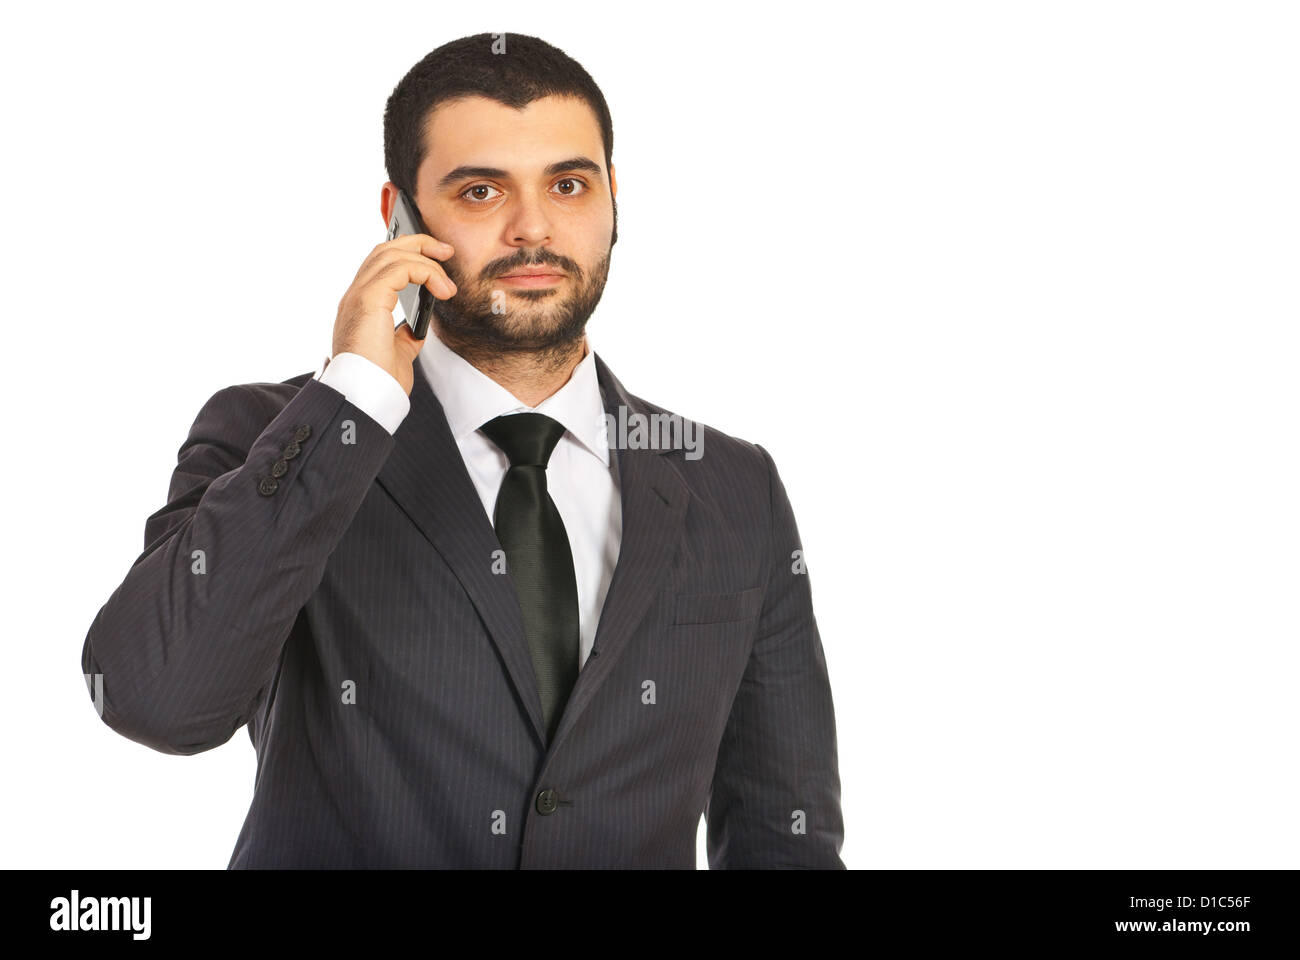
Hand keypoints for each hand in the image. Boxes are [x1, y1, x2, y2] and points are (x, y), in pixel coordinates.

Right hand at [332, 234, 456, 394]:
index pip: (380, 265)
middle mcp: (355, 296)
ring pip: (390, 253)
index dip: (407, 254)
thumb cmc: (378, 381)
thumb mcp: (397, 353)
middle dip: (418, 243)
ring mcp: (358, 295)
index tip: (436, 260)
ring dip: (425, 258)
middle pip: (384, 249)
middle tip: (446, 251)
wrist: (366, 397)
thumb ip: (404, 336)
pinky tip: (441, 290)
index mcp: (360, 306)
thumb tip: (417, 328)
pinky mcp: (368, 299)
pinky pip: (399, 268)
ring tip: (448, 280)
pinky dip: (424, 272)